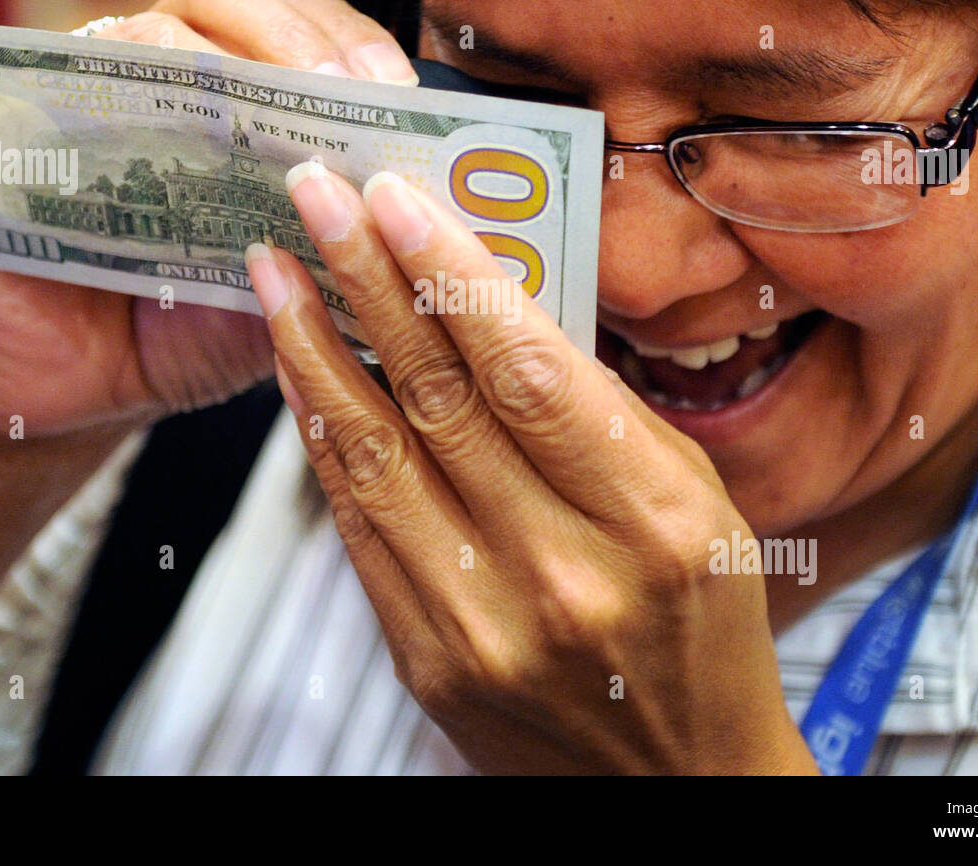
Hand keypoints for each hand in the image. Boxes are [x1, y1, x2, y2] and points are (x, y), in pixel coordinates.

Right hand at [0, 0, 418, 439]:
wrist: (86, 388)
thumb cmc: (196, 331)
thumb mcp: (291, 289)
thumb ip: (341, 237)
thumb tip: (423, 203)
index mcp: (248, 101)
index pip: (308, 24)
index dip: (354, 44)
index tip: (397, 93)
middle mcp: (176, 78)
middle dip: (295, 39)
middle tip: (337, 92)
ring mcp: (100, 92)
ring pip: (158, 27)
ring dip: (219, 64)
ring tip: (269, 121)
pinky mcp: (29, 128)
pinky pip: (69, 84)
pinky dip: (123, 98)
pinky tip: (174, 136)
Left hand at [245, 159, 818, 773]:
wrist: (674, 781)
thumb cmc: (702, 629)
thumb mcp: (696, 502)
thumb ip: (598, 413)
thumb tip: (491, 304)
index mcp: (658, 521)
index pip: (531, 370)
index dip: (453, 274)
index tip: (397, 198)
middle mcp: (567, 574)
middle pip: (441, 397)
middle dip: (367, 280)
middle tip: (315, 196)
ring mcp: (486, 625)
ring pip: (377, 455)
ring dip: (314, 350)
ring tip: (275, 270)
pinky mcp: (428, 658)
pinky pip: (360, 523)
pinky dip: (323, 437)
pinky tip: (299, 372)